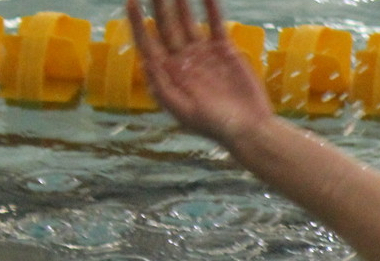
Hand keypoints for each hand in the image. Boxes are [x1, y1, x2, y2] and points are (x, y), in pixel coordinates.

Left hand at [125, 0, 274, 145]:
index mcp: (167, 74)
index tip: (131, 2)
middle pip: (165, 26)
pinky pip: (214, 24)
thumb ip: (162, 86)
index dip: (137, 22)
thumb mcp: (182, 110)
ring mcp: (202, 53)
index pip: (147, 42)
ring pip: (187, 21)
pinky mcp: (224, 50)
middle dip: (158, 5)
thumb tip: (145, 60)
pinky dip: (210, 8)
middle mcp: (181, 60)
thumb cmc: (213, 125)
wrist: (248, 128)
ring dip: (180, 2)